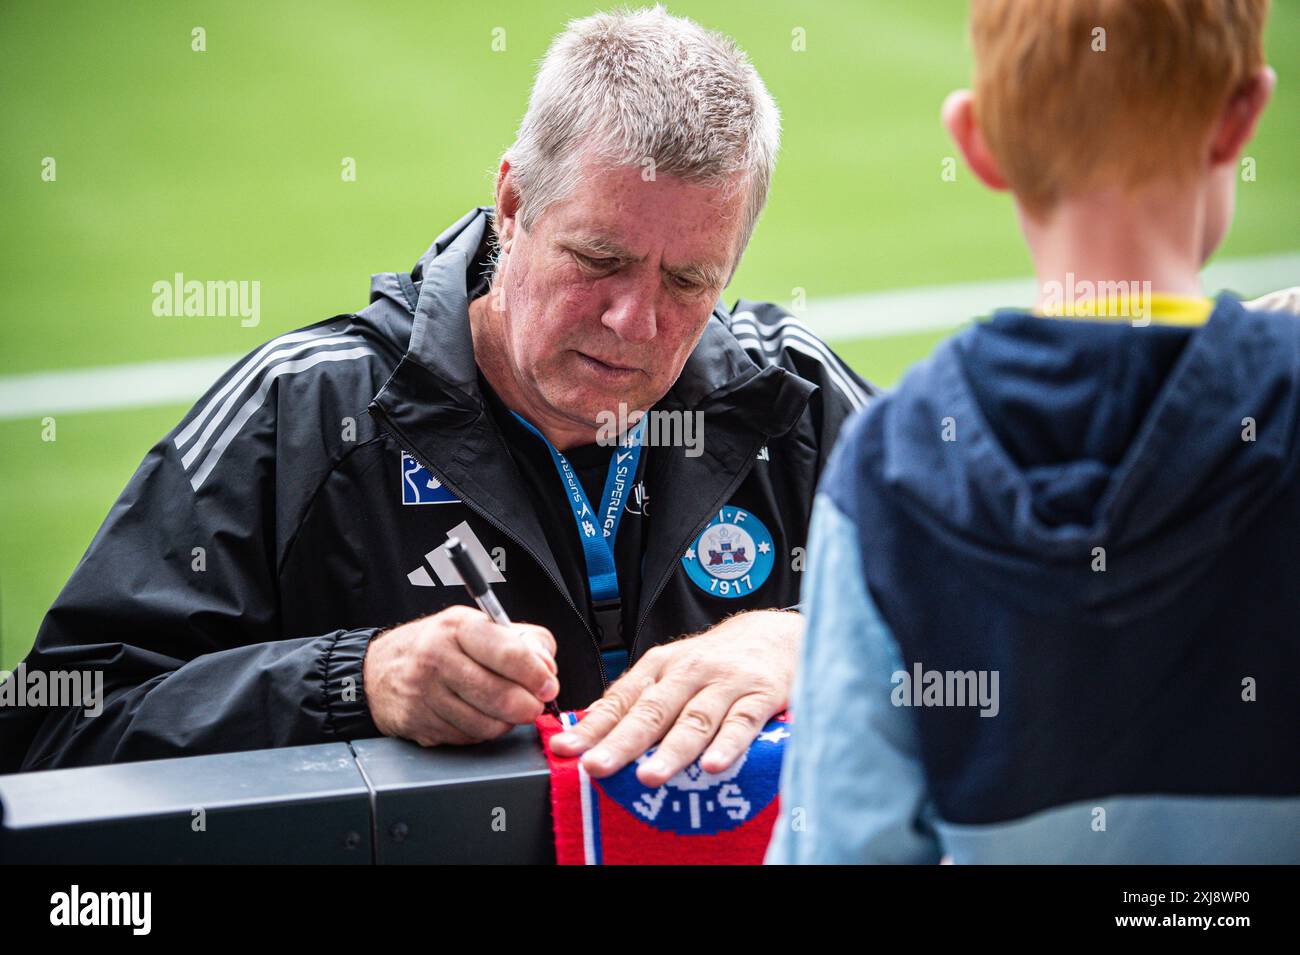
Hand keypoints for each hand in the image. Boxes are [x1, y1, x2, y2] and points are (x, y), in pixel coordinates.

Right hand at [363, 605, 558, 745]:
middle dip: (527, 707)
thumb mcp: (480, 627)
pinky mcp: (417, 722)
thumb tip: (547, 669)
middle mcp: (437, 657)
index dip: (537, 675)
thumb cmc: (440, 646)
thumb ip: (525, 642)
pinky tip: (477, 716)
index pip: (509, 654)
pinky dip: (480, 732)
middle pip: (501, 696)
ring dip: (505, 723)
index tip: (548, 686)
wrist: (379, 669)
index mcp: (459, 627)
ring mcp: (424, 693)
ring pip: (486, 724)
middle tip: (533, 705)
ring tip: (504, 709)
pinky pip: (466, 738)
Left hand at [548, 610, 800, 786]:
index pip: (620, 701)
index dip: (592, 727)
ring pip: (694, 720)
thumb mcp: (672, 672)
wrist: (775, 635)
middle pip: (651, 712)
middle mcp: (688, 673)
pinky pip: (742, 723)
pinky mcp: (761, 696)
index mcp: (659, 668)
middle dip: (621, 742)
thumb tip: (589, 736)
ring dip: (671, 750)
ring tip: (649, 777)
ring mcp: (725, 684)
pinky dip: (728, 745)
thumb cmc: (715, 663)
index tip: (565, 750)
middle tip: (596, 767)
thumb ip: (638, 703)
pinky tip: (713, 766)